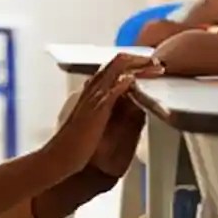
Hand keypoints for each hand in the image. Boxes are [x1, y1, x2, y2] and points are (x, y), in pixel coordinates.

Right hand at [44, 53, 162, 176]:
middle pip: (118, 62)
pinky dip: (124, 82)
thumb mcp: (93, 121)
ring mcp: (94, 97)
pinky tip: (134, 79)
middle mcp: (92, 89)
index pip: (113, 67)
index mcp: (92, 91)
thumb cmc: (74, 145)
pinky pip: (112, 89)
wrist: (59, 157)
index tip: (148, 66)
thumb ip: (105, 108)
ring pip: (117, 69)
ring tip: (156, 67)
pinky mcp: (97, 109)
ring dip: (138, 66)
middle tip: (158, 63)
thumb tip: (121, 103)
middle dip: (140, 60)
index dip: (132, 64)